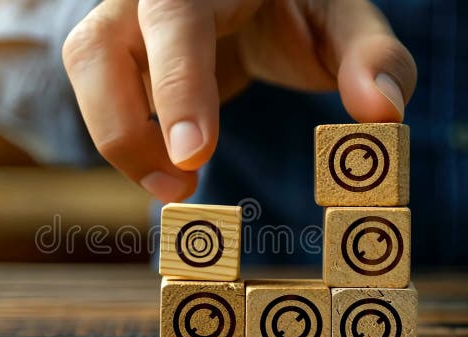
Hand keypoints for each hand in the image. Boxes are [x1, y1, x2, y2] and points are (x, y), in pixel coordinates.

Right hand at [63, 0, 416, 202]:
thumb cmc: (297, 8)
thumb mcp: (343, 22)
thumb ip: (370, 56)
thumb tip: (383, 112)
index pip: (175, 20)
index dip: (177, 86)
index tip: (194, 154)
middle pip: (99, 46)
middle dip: (128, 127)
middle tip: (180, 188)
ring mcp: (123, 16)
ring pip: (84, 69)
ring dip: (118, 137)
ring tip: (175, 186)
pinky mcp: (112, 49)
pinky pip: (95, 93)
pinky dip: (124, 137)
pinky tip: (164, 166)